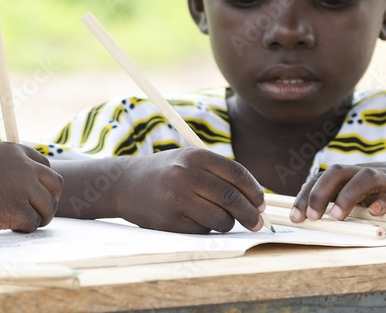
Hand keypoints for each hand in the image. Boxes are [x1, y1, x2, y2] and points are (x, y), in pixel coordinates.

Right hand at [0, 142, 62, 233]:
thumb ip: (2, 166)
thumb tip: (12, 181)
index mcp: (13, 151)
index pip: (44, 164)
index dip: (41, 182)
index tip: (33, 193)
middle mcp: (23, 166)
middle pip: (55, 183)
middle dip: (49, 198)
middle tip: (37, 211)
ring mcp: (23, 187)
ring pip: (49, 205)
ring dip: (40, 216)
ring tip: (24, 223)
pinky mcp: (17, 209)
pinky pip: (33, 222)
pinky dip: (25, 228)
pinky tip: (11, 228)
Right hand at [111, 148, 265, 233]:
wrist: (124, 183)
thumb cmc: (165, 172)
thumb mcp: (188, 160)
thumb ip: (219, 174)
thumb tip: (256, 201)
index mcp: (195, 155)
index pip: (237, 174)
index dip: (254, 191)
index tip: (261, 203)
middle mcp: (186, 174)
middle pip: (232, 199)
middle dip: (250, 215)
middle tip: (257, 223)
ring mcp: (176, 198)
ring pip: (221, 219)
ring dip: (227, 224)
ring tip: (221, 220)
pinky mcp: (169, 220)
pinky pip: (202, 230)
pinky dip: (206, 228)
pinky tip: (193, 219)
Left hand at [291, 160, 385, 222]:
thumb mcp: (369, 193)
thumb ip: (347, 199)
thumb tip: (316, 214)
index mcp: (355, 175)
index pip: (324, 178)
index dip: (308, 195)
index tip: (295, 216)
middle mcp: (369, 173)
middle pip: (338, 172)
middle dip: (321, 193)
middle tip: (311, 217)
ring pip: (366, 178)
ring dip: (348, 196)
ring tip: (336, 216)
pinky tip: (375, 213)